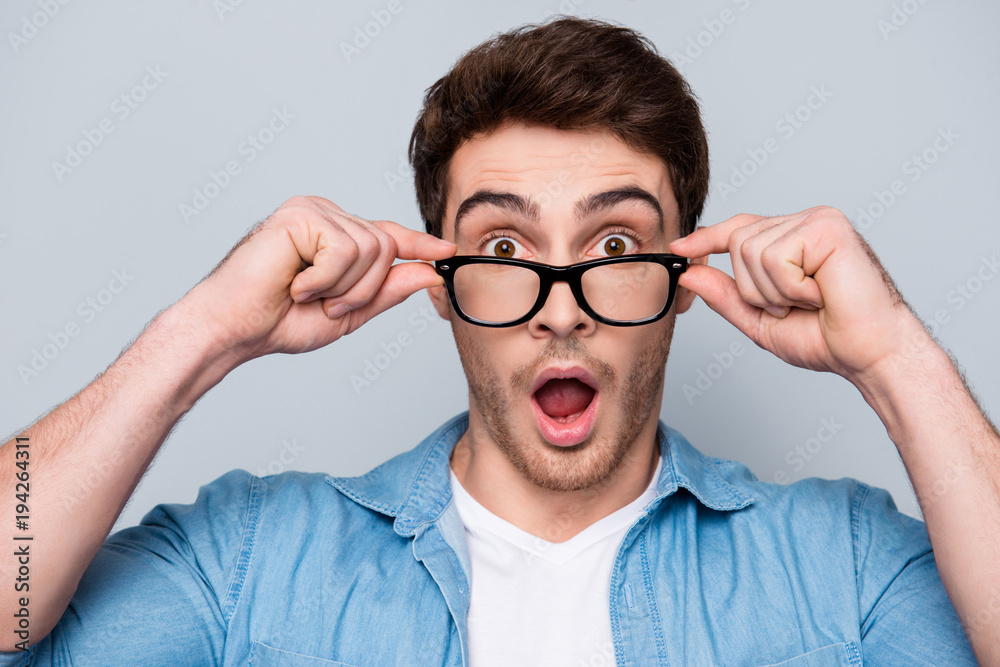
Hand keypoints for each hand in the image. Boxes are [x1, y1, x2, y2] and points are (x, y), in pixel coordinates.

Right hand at [184, 196, 455, 360]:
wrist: (232, 328)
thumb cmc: (278, 320)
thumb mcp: (347, 311)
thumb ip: (387, 291)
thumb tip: (429, 273)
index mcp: (335, 233)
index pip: (387, 235)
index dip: (419, 244)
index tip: (447, 251)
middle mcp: (326, 214)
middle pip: (387, 245)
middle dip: (364, 288)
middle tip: (325, 304)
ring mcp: (313, 210)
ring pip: (372, 249)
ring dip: (344, 287)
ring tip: (307, 295)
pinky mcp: (300, 215)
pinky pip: (345, 250)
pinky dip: (325, 279)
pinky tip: (295, 284)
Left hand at [669, 206, 923, 382]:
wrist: (871, 354)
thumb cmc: (829, 338)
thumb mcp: (761, 319)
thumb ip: (727, 295)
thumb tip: (690, 273)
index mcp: (793, 238)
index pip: (739, 228)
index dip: (707, 238)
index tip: (679, 248)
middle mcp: (805, 221)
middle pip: (737, 241)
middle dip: (754, 288)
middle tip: (792, 306)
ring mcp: (818, 220)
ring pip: (752, 250)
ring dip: (774, 292)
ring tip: (810, 301)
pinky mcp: (828, 227)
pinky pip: (775, 257)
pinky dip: (791, 288)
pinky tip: (821, 294)